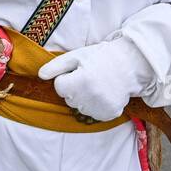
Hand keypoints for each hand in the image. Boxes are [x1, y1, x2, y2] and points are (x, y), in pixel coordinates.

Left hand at [38, 37, 152, 121]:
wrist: (130, 64)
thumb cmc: (102, 57)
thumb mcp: (78, 55)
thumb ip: (57, 66)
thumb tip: (40, 76)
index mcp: (81, 81)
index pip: (60, 87)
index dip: (68, 78)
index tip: (80, 71)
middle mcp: (91, 97)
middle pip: (69, 99)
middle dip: (76, 89)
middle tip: (91, 77)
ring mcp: (101, 107)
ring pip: (80, 108)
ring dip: (85, 99)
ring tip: (98, 85)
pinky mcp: (109, 114)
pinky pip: (93, 114)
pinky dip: (96, 106)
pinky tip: (104, 94)